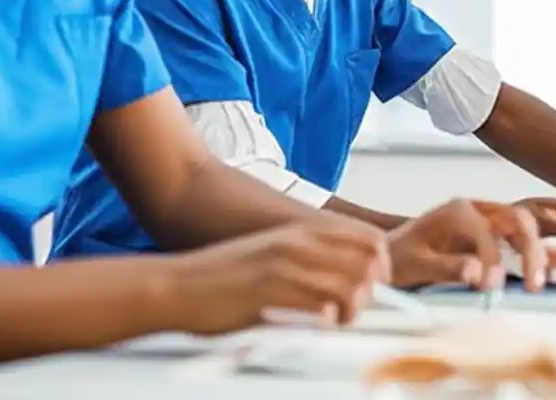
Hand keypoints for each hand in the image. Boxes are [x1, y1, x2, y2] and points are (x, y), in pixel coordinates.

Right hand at [166, 212, 389, 332]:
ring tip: (334, 321)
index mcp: (301, 232)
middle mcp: (298, 241)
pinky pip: (321, 301)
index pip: (369, 238)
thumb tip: (339, 289)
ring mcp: (285, 262)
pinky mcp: (271, 287)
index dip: (380, 266)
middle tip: (351, 310)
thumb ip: (304, 266)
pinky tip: (315, 324)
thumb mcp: (269, 259)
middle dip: (372, 289)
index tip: (370, 290)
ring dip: (353, 308)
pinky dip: (330, 317)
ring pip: (352, 282)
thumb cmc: (220, 281)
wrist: (175, 286)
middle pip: (370, 259)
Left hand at [387, 199, 547, 291]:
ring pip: (524, 227)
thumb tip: (476, 272)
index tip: (492, 287)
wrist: (390, 253)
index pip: (485, 231)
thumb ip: (446, 267)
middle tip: (535, 285)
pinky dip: (536, 254)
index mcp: (457, 212)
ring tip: (545, 281)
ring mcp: (487, 221)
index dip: (492, 260)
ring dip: (538, 252)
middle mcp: (477, 210)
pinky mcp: (493, 236)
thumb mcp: (417, 264)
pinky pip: (521, 240)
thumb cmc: (400, 257)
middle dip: (531, 250)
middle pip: (518, 220)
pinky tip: (551, 271)